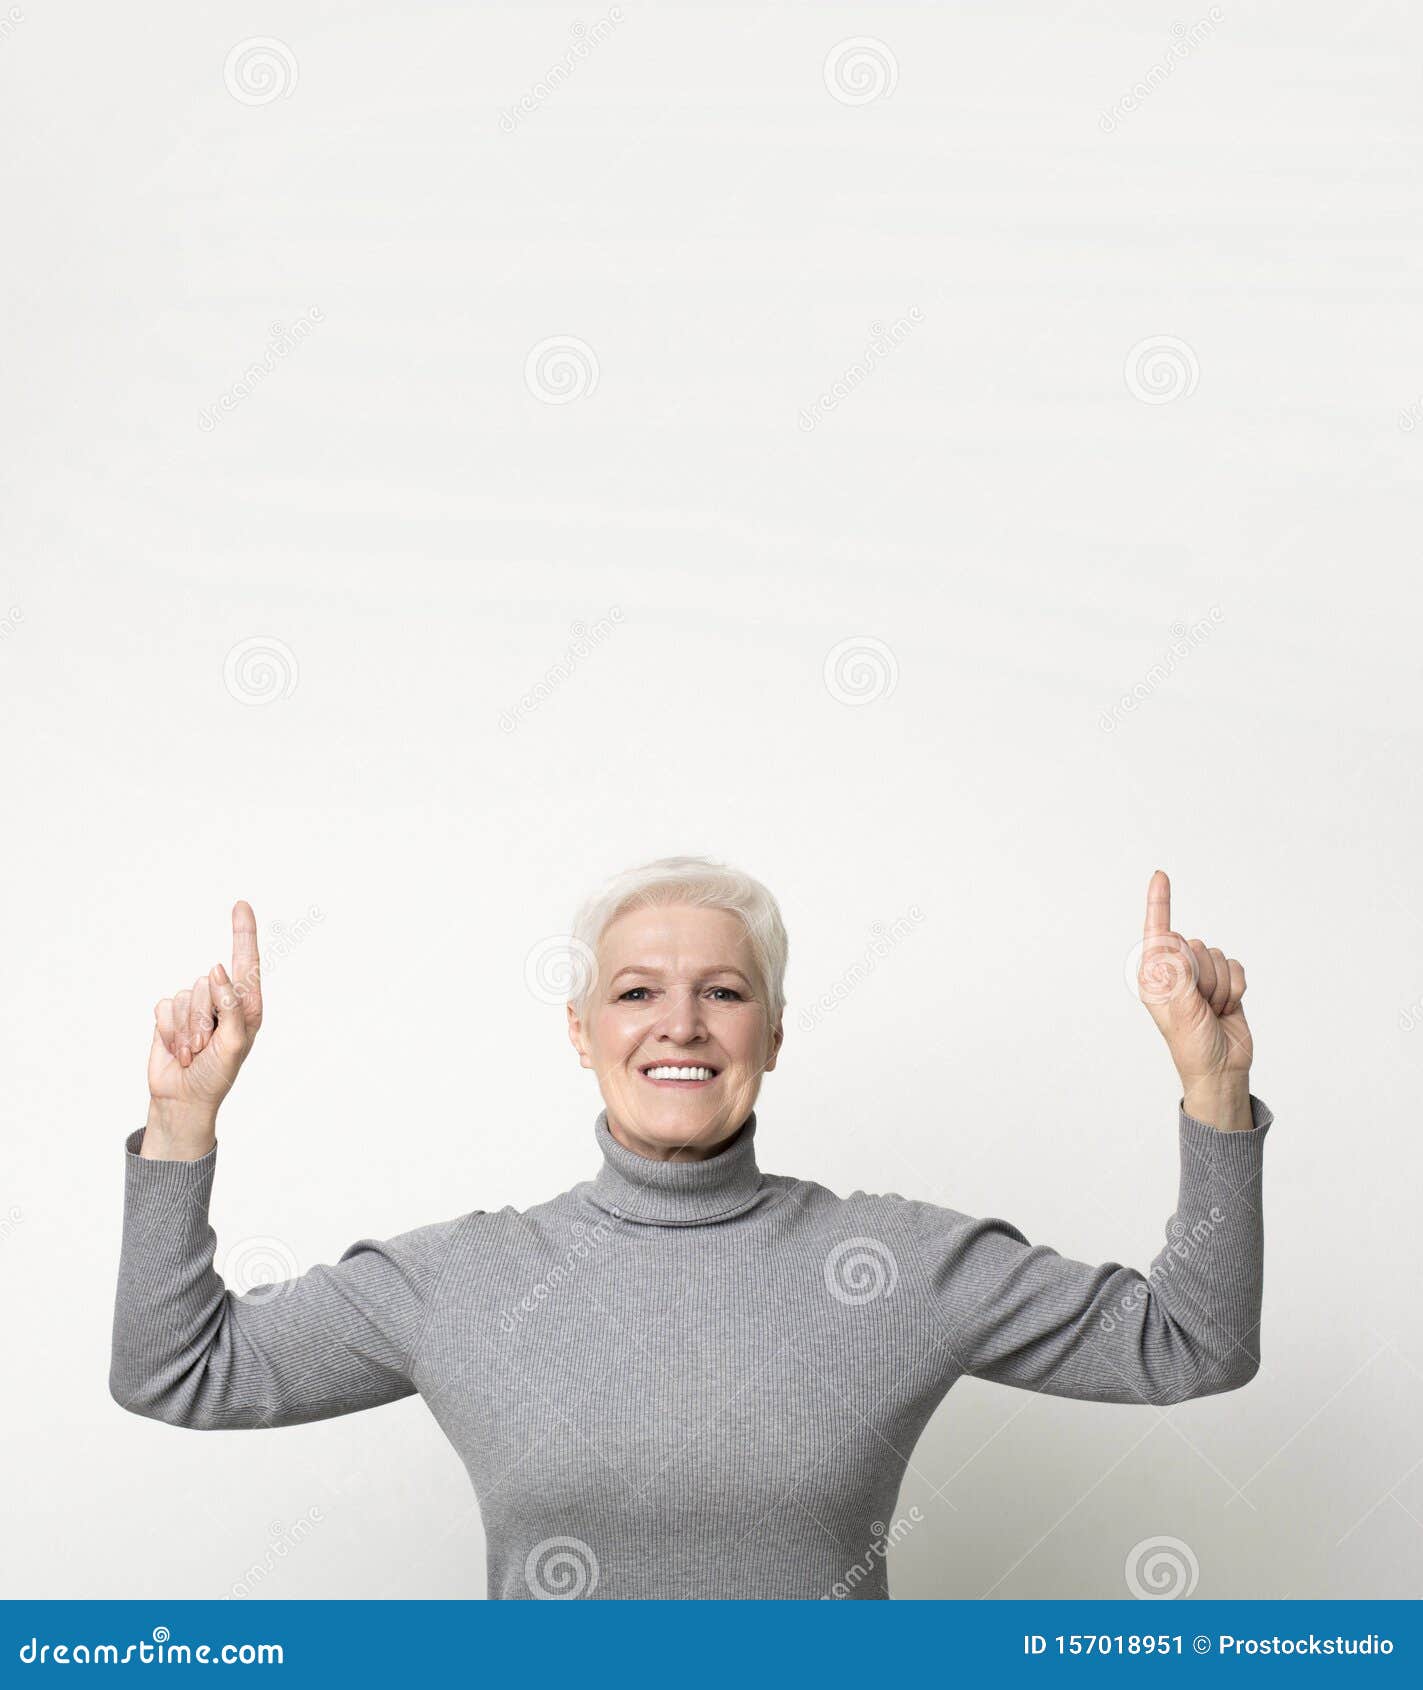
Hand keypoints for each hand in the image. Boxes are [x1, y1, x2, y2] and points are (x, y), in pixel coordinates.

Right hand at [145, 901, 262, 1147]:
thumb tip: (219, 969)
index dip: (243, 932)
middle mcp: (221, 1000)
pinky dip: (169, 1030)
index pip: (246, 962)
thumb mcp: (234, 1044)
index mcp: (246, 1005)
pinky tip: (175, 1049)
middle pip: (209, 981)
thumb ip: (231, 1006)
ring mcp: (194, 1006)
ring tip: (193, 1051)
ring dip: (187, 1029)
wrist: (183, 1099)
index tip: (241, 905)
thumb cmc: (217, 1074)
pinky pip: (164, 1007)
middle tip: (206, 1046)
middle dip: (204, 1018)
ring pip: (185, 995)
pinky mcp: (170, 1015)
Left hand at [1138, 870, 1251, 1103]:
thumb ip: (1177, 975)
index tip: (1160, 875)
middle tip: (1200, 1005)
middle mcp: (1176, 972)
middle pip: (1196, 944)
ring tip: (1212, 1010)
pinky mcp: (1225, 982)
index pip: (1157, 932)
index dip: (1159, 903)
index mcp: (1155, 976)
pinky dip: (1236, 988)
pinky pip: (1237, 967)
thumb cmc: (1192, 1046)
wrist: (1222, 1070)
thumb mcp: (1180, 1011)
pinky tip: (1227, 1007)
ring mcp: (1201, 977)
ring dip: (1220, 986)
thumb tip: (1170, 941)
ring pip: (1219, 955)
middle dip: (1203, 975)